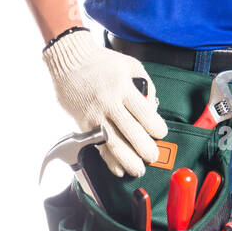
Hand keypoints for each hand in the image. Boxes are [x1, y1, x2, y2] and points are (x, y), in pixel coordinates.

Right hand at [43, 30, 167, 178]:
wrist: (70, 60)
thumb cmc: (103, 62)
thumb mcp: (130, 65)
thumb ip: (146, 86)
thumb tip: (153, 110)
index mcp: (122, 86)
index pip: (143, 111)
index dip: (155, 126)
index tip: (161, 133)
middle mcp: (108, 102)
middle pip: (129, 131)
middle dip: (144, 147)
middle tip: (153, 156)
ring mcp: (94, 114)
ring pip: (112, 142)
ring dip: (127, 159)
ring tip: (138, 170)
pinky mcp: (82, 123)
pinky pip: (97, 144)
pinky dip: (107, 159)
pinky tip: (117, 168)